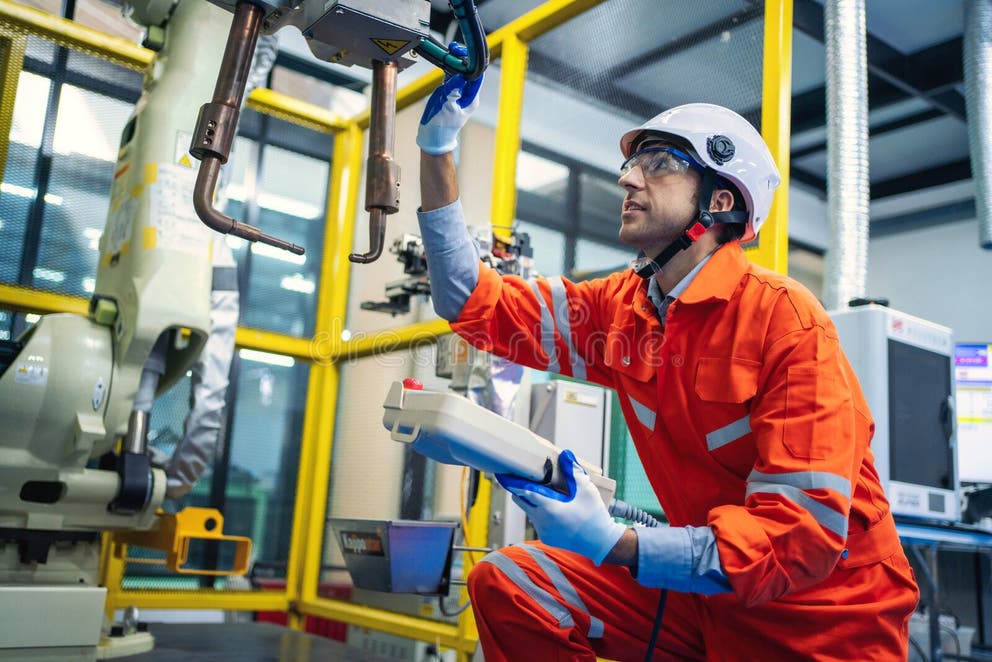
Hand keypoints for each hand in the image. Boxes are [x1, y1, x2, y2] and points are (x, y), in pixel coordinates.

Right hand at [417, 43, 482, 155]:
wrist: (433, 137)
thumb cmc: (442, 127)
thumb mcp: (448, 109)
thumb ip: (453, 92)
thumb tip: (460, 76)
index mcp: (471, 98)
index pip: (476, 76)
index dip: (471, 62)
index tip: (462, 53)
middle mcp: (466, 93)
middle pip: (468, 70)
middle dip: (462, 58)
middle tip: (454, 48)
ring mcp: (457, 91)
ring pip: (459, 70)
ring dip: (455, 60)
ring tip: (450, 49)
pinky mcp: (448, 90)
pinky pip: (450, 75)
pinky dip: (448, 66)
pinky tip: (446, 57)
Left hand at [497, 450, 626, 565]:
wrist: (601, 543)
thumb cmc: (595, 516)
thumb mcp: (586, 489)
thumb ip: (573, 471)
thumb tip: (565, 454)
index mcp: (550, 509)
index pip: (524, 493)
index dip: (512, 483)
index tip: (502, 475)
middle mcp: (542, 522)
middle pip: (521, 501)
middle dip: (520, 489)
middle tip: (520, 478)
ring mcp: (543, 532)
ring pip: (529, 511)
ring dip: (532, 500)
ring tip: (544, 491)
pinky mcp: (547, 538)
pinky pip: (537, 521)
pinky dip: (539, 511)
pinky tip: (552, 505)